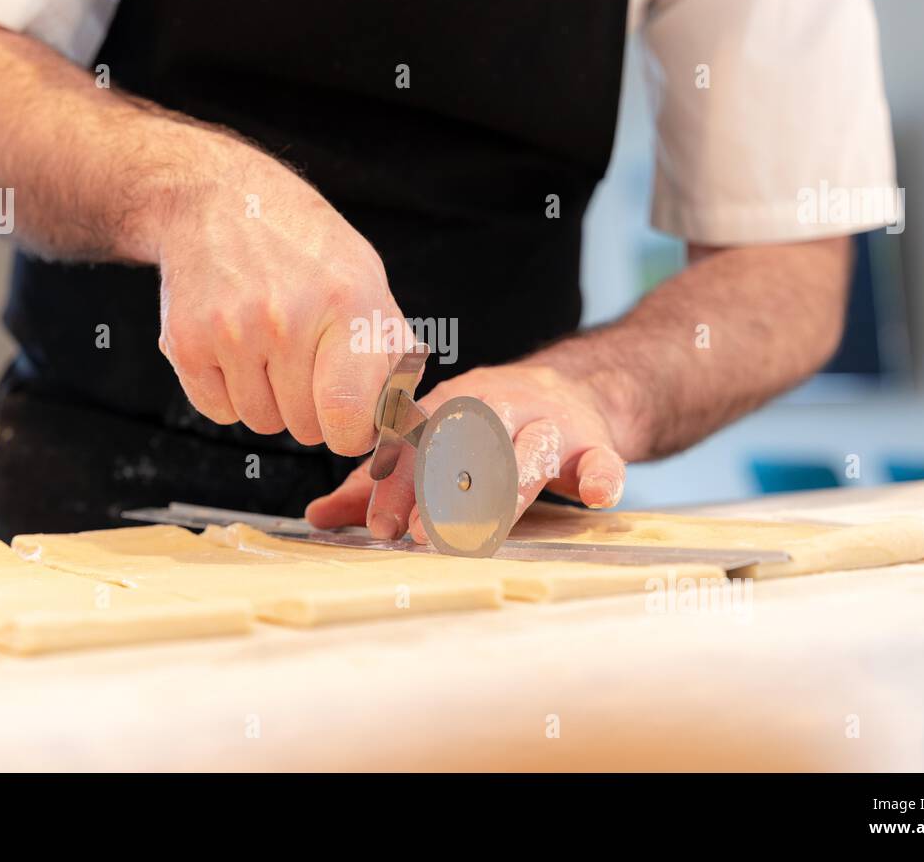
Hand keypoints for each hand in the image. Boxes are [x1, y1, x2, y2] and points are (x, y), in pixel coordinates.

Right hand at [150, 141, 409, 453]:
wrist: (219, 199)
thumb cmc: (304, 246)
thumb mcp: (366, 278)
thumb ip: (390, 350)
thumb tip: (402, 420)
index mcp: (346, 302)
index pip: (349, 414)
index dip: (353, 433)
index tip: (350, 422)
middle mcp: (287, 317)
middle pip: (305, 427)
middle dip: (311, 409)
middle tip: (305, 362)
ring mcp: (232, 330)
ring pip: (261, 422)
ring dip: (268, 399)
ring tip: (269, 347)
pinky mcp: (186, 342)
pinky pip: (218, 411)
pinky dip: (228, 393)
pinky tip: (235, 348)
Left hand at [305, 362, 626, 539]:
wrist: (575, 390)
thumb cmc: (492, 428)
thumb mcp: (438, 445)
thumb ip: (388, 482)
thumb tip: (319, 517)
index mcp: (454, 406)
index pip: (420, 440)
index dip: (398, 481)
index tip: (380, 525)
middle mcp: (501, 405)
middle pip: (470, 439)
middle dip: (443, 485)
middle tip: (421, 533)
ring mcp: (551, 423)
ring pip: (530, 448)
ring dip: (505, 488)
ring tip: (482, 528)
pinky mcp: (595, 444)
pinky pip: (603, 458)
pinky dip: (603, 475)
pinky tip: (598, 496)